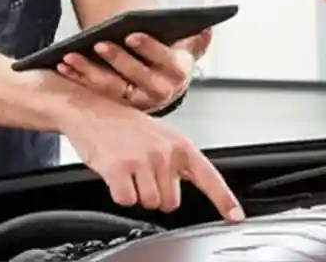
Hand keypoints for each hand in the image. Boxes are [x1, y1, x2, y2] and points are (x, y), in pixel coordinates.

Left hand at [56, 32, 199, 112]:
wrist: (157, 74)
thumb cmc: (168, 53)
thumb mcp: (185, 45)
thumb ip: (196, 39)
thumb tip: (206, 28)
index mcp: (179, 74)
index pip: (165, 62)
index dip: (149, 48)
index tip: (132, 33)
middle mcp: (160, 93)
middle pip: (136, 77)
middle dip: (116, 60)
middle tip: (99, 42)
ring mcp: (136, 102)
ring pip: (111, 88)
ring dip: (89, 72)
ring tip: (70, 55)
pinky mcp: (116, 105)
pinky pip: (94, 92)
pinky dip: (78, 78)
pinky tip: (63, 64)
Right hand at [57, 96, 243, 220]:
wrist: (90, 109)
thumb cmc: (123, 124)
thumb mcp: (161, 136)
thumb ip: (179, 160)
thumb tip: (197, 183)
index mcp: (180, 144)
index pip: (209, 177)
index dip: (224, 201)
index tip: (235, 218)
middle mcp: (165, 152)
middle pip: (171, 202)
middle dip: (155, 193)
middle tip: (142, 172)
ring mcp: (142, 160)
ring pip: (149, 202)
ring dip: (137, 193)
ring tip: (128, 170)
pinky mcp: (119, 168)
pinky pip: (126, 200)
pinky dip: (119, 193)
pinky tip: (115, 173)